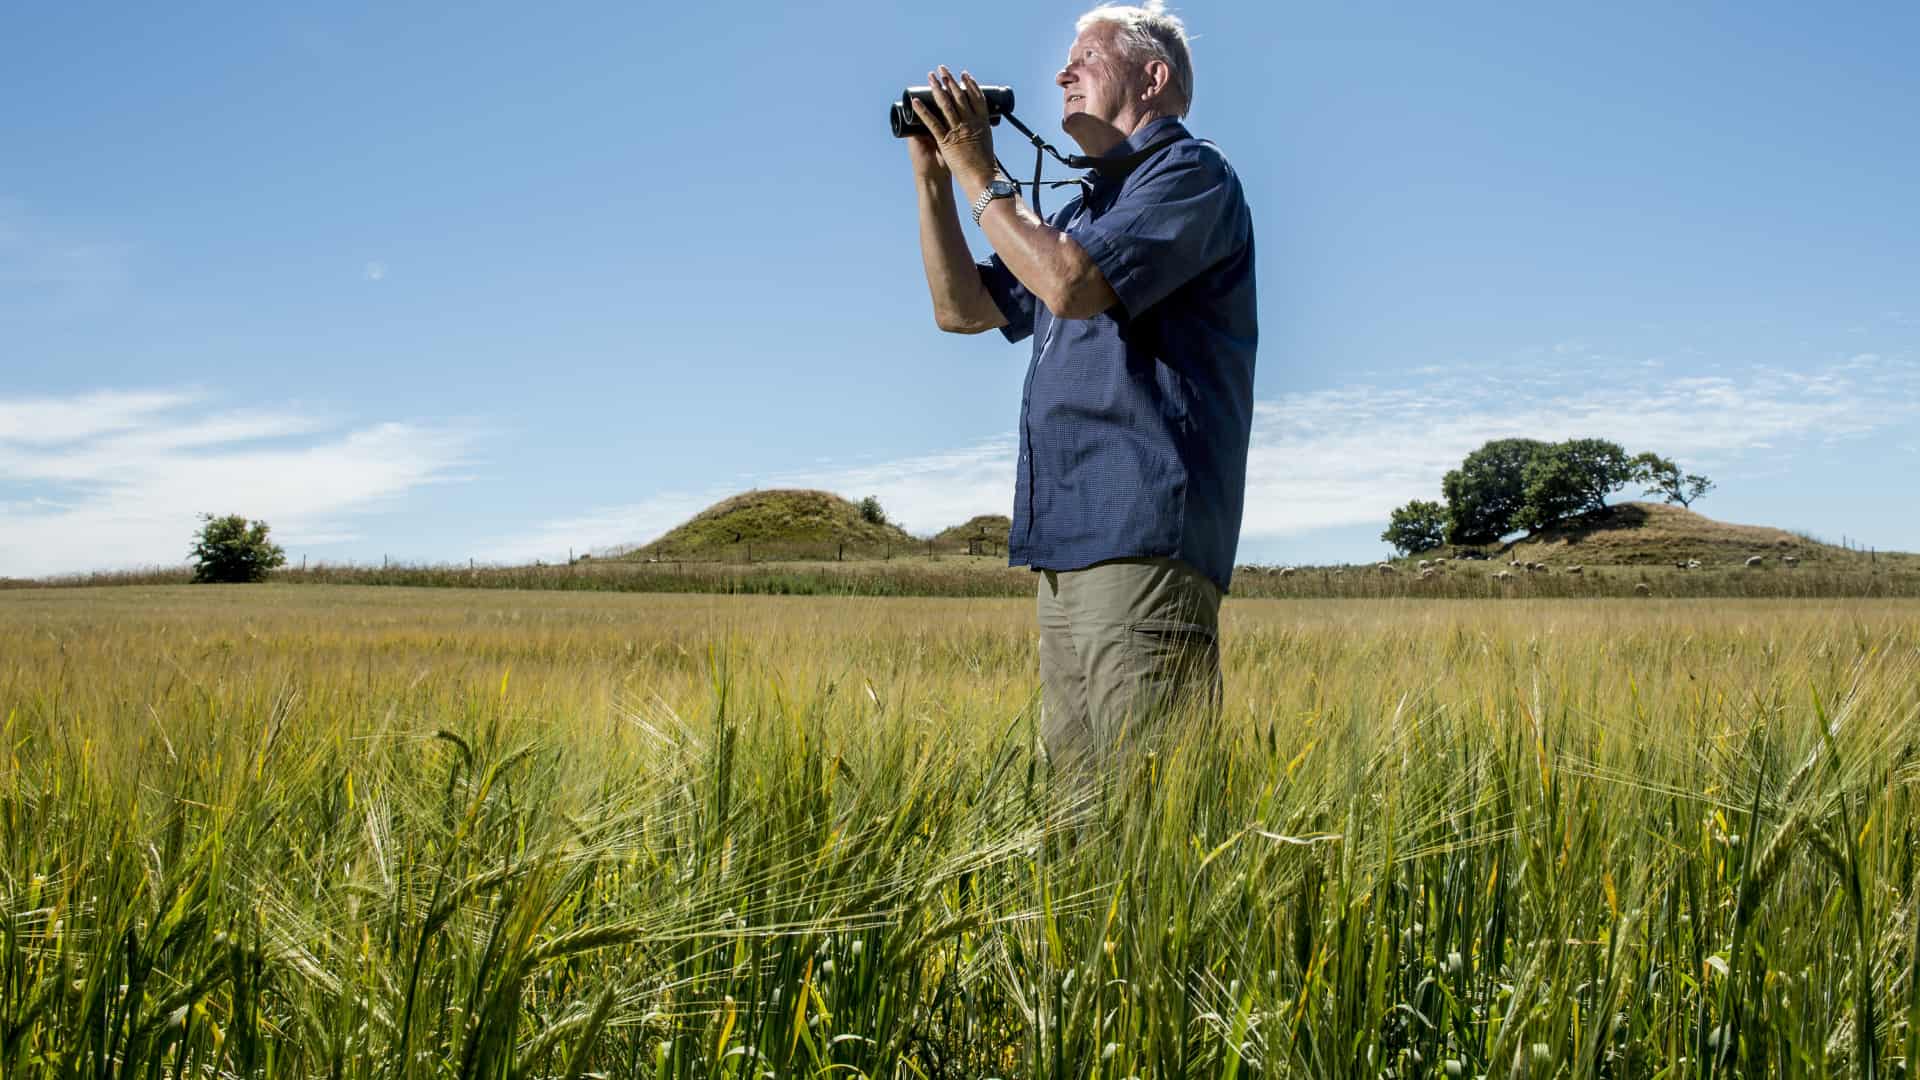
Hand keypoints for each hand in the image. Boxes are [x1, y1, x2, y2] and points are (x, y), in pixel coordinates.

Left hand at [909, 66, 995, 189]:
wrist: (980, 178)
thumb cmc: (985, 164)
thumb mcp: (985, 143)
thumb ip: (980, 131)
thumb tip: (979, 125)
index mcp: (982, 123)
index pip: (976, 98)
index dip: (970, 85)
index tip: (965, 74)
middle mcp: (970, 123)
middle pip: (958, 96)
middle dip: (950, 81)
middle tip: (943, 69)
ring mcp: (957, 131)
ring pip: (945, 105)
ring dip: (937, 89)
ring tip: (930, 76)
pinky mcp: (945, 140)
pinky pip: (931, 123)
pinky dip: (922, 111)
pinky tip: (915, 101)